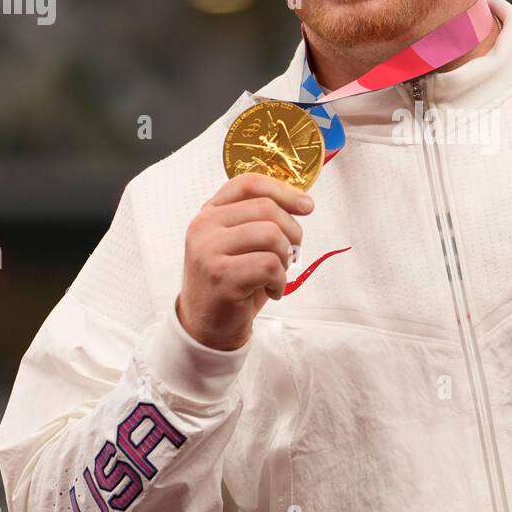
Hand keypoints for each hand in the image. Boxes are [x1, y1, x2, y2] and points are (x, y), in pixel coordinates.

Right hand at [176, 173, 313, 351]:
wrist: (207, 327)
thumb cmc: (233, 283)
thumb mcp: (241, 243)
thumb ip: (259, 219)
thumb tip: (302, 201)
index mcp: (210, 212)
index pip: (249, 183)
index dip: (283, 190)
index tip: (307, 206)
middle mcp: (204, 226)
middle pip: (266, 208)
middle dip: (292, 231)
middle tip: (291, 254)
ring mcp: (208, 250)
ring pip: (271, 235)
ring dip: (285, 258)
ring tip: (277, 274)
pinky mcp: (220, 275)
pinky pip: (270, 265)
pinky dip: (280, 280)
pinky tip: (272, 290)